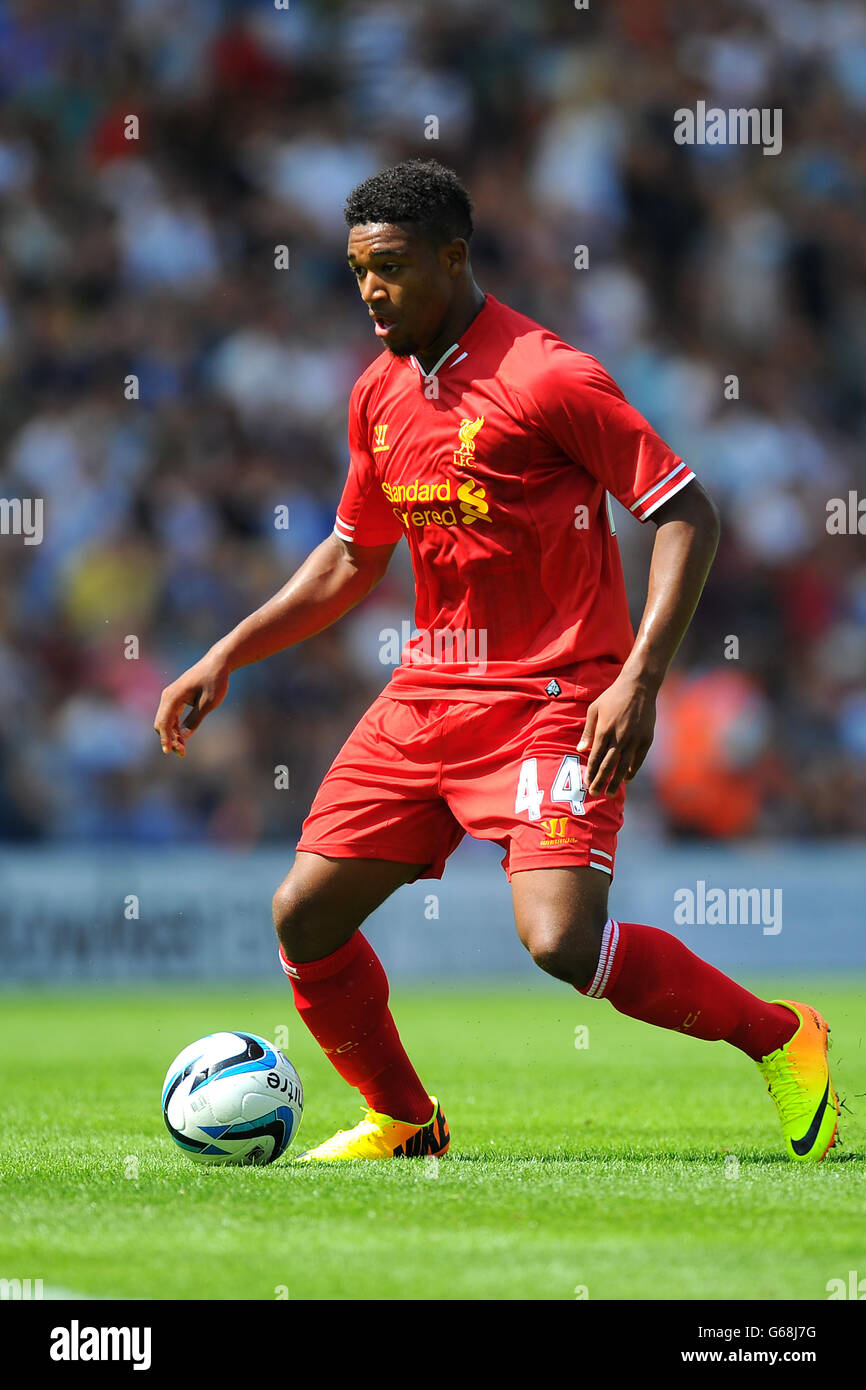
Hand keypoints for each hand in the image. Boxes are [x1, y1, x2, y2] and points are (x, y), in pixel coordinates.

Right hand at [153, 652, 229, 757]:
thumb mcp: (208, 702)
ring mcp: (170, 697)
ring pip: (165, 721)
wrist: (217, 664)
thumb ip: (195, 719)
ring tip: (183, 750)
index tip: (169, 752)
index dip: (166, 738)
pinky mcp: (176, 699)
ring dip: (172, 736)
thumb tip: (184, 736)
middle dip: (169, 739)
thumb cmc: (215, 681)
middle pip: (161, 723)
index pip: (164, 722)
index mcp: (173, 696)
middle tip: (182, 753)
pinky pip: (171, 717)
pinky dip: (175, 728)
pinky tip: (183, 738)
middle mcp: (168, 696)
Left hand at [577, 673, 657, 796]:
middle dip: (600, 781)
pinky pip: (638, 759)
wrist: (639, 686)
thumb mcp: (594, 709)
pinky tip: (626, 778)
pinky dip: (632, 770)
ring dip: (616, 781)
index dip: (591, 772)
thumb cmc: (613, 697)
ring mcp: (634, 739)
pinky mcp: (646, 739)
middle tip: (594, 793)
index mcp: (604, 730)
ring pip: (623, 766)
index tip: (586, 783)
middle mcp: (619, 737)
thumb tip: (581, 750)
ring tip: (610, 793)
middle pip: (608, 765)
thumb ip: (588, 731)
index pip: (595, 757)